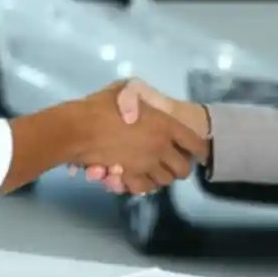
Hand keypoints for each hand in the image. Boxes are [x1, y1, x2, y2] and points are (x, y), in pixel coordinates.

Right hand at [72, 81, 207, 195]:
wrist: (79, 129)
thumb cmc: (101, 106)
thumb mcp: (126, 88)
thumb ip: (140, 95)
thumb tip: (140, 111)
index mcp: (166, 126)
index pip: (195, 144)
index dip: (197, 148)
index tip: (194, 150)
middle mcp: (161, 148)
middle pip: (183, 169)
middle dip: (180, 167)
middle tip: (173, 162)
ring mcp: (146, 166)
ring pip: (165, 181)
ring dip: (162, 177)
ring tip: (155, 170)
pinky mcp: (130, 178)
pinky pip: (144, 188)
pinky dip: (143, 185)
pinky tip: (138, 177)